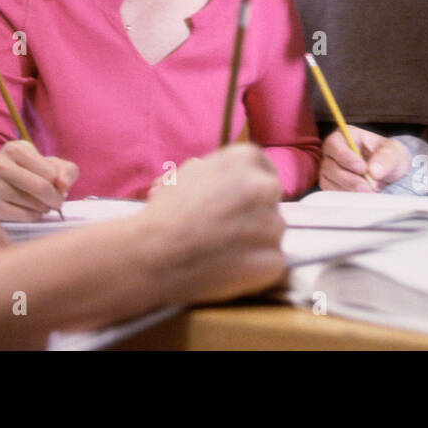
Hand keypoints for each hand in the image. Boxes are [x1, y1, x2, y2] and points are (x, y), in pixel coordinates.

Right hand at [0, 140, 79, 220]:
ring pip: (34, 204)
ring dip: (44, 207)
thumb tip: (63, 185)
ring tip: (40, 202)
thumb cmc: (27, 172)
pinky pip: (25, 217)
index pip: (50, 173)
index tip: (58, 186)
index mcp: (13, 149)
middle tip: (57, 201)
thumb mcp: (48, 163)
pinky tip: (30, 209)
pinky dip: (34, 216)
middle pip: (41, 188)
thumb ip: (67, 170)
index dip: (60, 184)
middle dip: (55, 198)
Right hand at [137, 144, 285, 304]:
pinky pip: (272, 263)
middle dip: (254, 213)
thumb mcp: (190, 173)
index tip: (235, 203)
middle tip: (226, 228)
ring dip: (255, 241)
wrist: (153, 252)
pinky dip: (255, 269)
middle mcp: (266, 187)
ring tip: (222, 250)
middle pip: (271, 200)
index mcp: (246, 158)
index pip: (264, 170)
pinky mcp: (273, 260)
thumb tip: (231, 180)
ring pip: (272, 232)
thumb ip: (220, 172)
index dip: (248, 189)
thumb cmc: (165, 211)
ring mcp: (273, 225)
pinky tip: (229, 269)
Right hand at [319, 126, 409, 191]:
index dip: (345, 156)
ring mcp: (329, 168)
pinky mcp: (330, 183)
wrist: (388, 174)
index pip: (334, 143)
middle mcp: (333, 152)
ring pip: (328, 180)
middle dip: (349, 179)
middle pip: (329, 165)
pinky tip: (360, 197)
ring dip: (348, 189)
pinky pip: (331, 192)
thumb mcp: (394, 152)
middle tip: (368, 187)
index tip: (363, 169)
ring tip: (368, 192)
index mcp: (346, 136)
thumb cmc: (388, 157)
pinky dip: (346, 196)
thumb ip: (386, 159)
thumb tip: (374, 171)